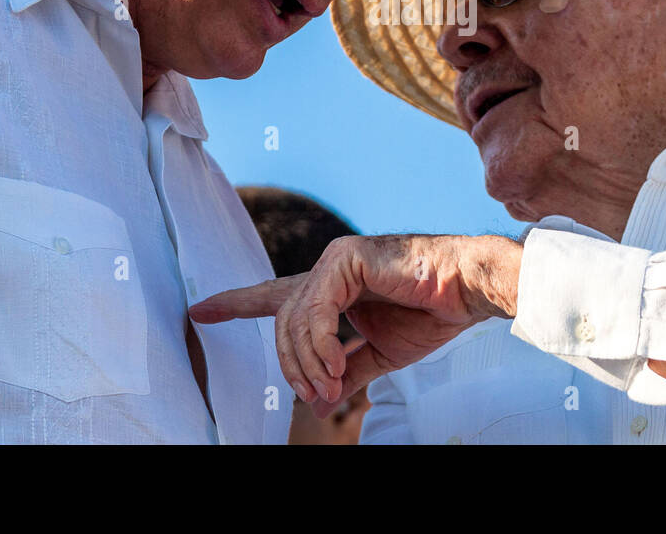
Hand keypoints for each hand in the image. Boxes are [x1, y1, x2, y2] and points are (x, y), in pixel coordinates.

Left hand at [189, 234, 521, 417]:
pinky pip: (316, 309)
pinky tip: (334, 367)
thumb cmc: (430, 314)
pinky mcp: (346, 258)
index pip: (274, 296)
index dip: (235, 304)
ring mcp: (334, 260)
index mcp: (331, 289)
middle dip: (291, 365)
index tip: (199, 312)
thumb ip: (343, 373)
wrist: (466, 292)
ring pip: (294, 318)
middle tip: (317, 396)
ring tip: (329, 387)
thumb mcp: (379, 355)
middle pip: (282, 323)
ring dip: (307, 362)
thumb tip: (318, 407)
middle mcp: (327, 270)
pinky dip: (320, 344)